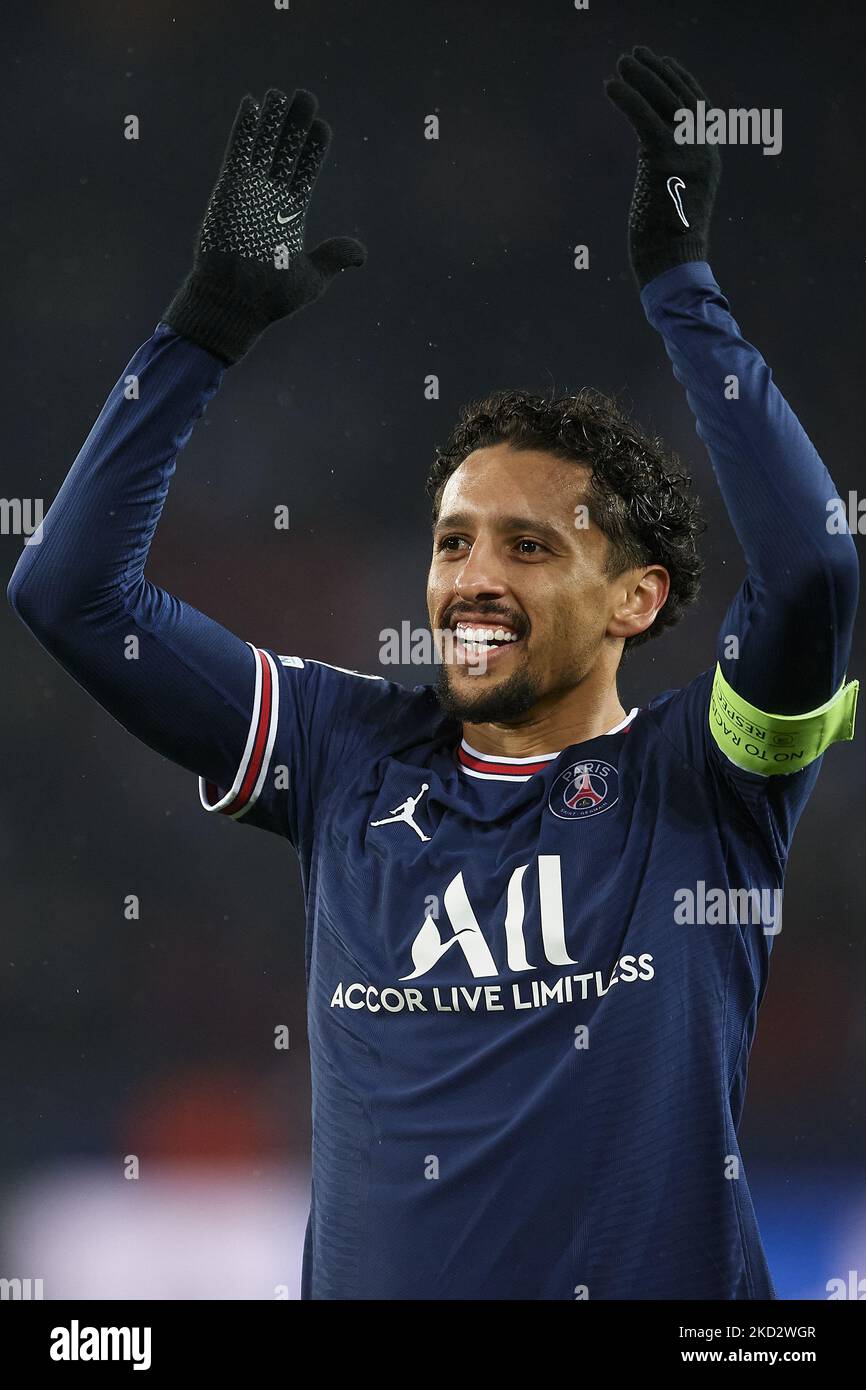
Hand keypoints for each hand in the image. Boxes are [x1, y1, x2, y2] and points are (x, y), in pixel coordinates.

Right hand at [164, 88, 365, 363]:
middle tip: (306, 97)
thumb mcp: (312, 278)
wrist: (236, 303)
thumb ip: (334, 258)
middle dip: (295, 125)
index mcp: (290, 215)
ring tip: (282, 94)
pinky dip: (245, 128)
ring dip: (272, 119)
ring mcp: (250, 192)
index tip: (323, 127)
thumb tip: (361, 255)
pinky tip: (253, 103)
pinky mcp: (230, 189)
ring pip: (264, 146)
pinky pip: (239, 151)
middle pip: (286, 151)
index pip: (304, 172)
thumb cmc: (271, 298)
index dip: (313, 149)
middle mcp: (270, 199)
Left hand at [605, 46, 720, 289]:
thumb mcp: (675, 200)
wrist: (673, 265)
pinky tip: (610, 85)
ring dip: (640, 77)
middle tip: (635, 53)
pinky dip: (627, 99)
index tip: (663, 62)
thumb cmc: (668, 245)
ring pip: (663, 102)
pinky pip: (644, 119)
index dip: (680, 80)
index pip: (698, 107)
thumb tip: (654, 164)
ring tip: (621, 62)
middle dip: (657, 71)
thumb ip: (671, 172)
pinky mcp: (664, 161)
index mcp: (709, 158)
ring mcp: (686, 154)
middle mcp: (702, 150)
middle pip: (680, 97)